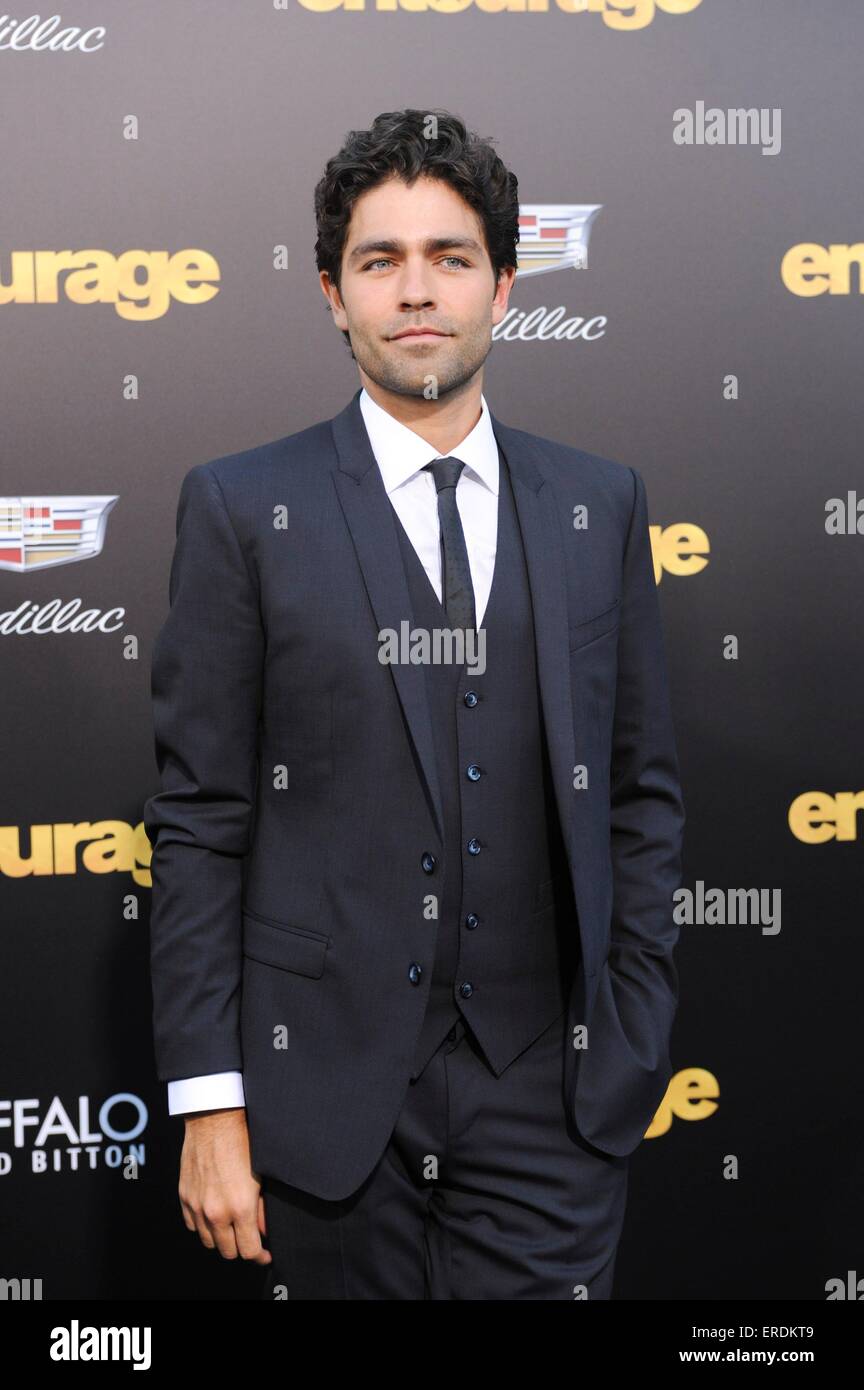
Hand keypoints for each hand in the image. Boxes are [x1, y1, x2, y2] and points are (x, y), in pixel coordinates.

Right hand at [178, 1108, 271, 1263]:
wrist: (215, 1118)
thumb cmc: (244, 1141)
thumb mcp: (261, 1176)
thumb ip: (262, 1209)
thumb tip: (263, 1231)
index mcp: (241, 1207)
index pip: (249, 1251)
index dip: (259, 1255)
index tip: (264, 1253)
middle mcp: (216, 1212)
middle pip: (228, 1252)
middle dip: (240, 1247)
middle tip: (248, 1237)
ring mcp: (197, 1205)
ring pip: (208, 1241)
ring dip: (220, 1237)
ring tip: (231, 1224)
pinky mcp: (184, 1196)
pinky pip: (192, 1225)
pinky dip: (202, 1224)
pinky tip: (213, 1213)